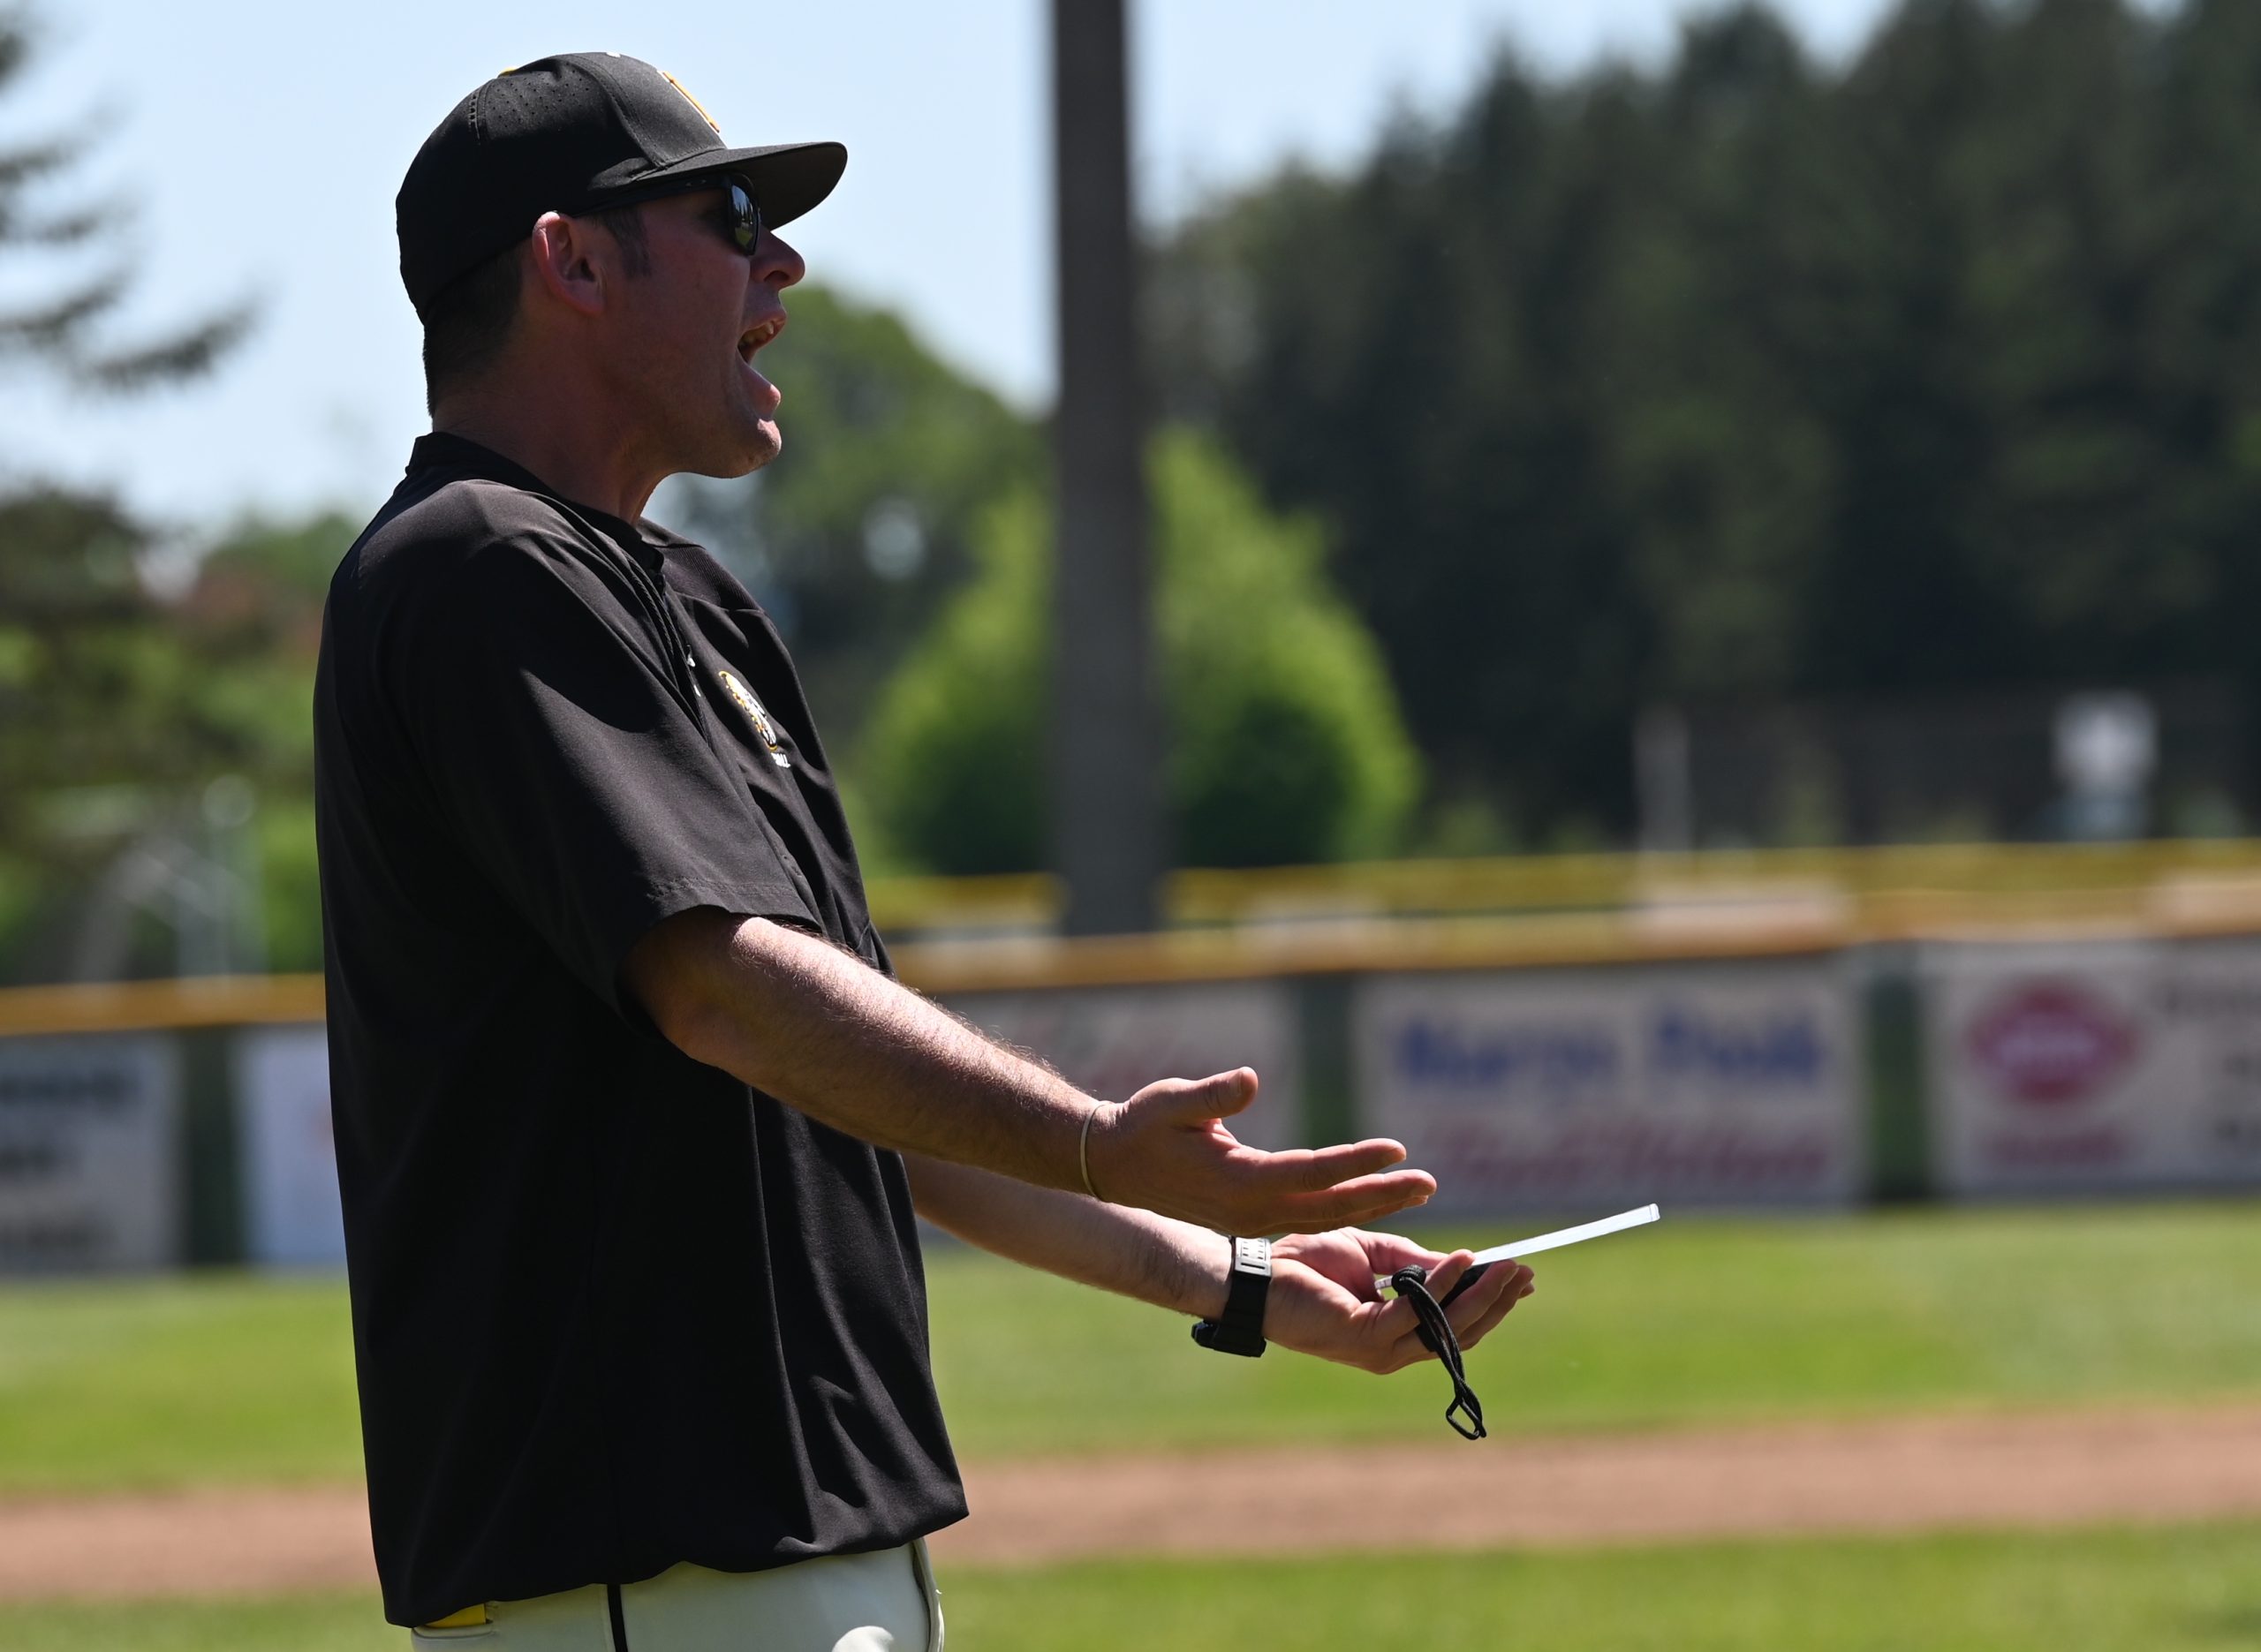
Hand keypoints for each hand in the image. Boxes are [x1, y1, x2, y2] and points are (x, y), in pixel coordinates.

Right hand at [1084, 1069, 1434, 1234]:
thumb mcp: (1170, 1101)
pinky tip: (1372, 1200)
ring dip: (1372, 1205)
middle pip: (1330, 1205)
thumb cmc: (1141, 1125)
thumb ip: (1211, 1096)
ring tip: (1416, 1192)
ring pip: (1324, 1217)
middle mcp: (1250, 1209)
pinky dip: (1345, 1210)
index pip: (1311, 1172)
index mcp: (1237, 1181)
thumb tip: (1249, 1081)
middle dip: (1382, 1195)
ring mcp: (1251, 1220)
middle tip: (1430, 1183)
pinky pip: (1310, 1218)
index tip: (1397, 1150)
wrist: (1111, 1165)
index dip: (1355, 1162)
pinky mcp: (1250, 1219)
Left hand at [1263, 1228, 1533, 1373]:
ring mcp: (1379, 1348)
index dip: (1491, 1303)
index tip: (1522, 1278)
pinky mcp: (1364, 1336)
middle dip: (1496, 1302)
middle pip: (1461, 1332)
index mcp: (1395, 1331)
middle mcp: (1392, 1348)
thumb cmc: (1306, 1263)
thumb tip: (1462, 1262)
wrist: (1258, 1273)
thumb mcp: (1372, 1253)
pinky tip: (1461, 1259)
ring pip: (1446, 1327)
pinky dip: (1443, 1285)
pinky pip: (1416, 1311)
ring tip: (1506, 1267)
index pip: (1455, 1324)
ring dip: (1481, 1296)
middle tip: (1526, 1273)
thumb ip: (1414, 1261)